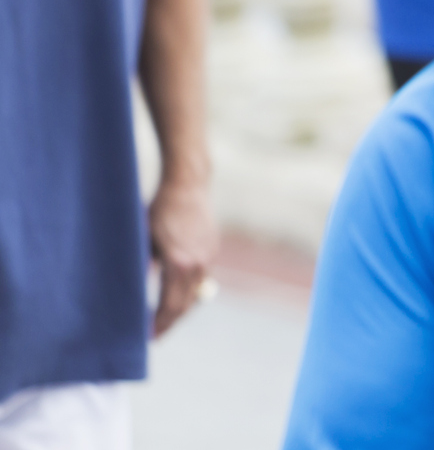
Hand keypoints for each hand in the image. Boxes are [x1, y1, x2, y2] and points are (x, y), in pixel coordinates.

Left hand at [148, 177, 217, 335]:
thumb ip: (143, 269)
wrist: (188, 184)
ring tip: (164, 316)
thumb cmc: (159, 210)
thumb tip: (133, 294)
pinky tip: (175, 291)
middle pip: (187, 304)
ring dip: (181, 307)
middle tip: (155, 334)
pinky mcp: (213, 248)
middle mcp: (200, 264)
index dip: (159, 324)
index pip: (171, 305)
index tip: (148, 337)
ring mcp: (209, 256)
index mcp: (180, 264)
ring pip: (197, 293)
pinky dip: (189, 290)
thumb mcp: (143, 241)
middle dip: (171, 321)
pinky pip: (202, 278)